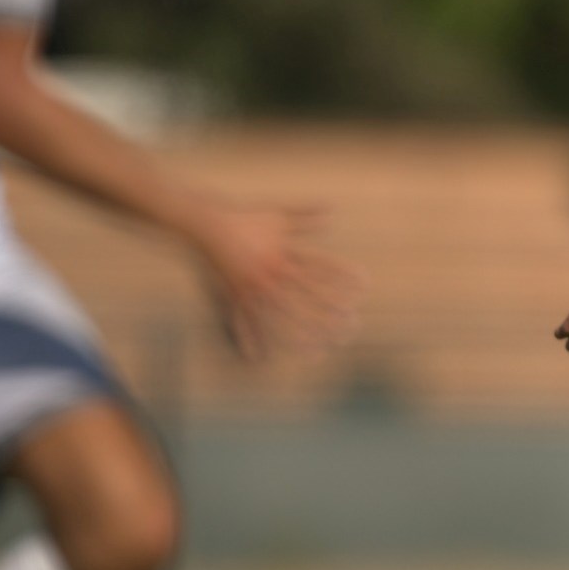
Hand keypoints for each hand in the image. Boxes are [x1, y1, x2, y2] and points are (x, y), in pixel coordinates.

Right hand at [191, 205, 363, 360]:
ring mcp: (253, 286)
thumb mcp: (276, 215)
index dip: (342, 276)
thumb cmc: (243, 218)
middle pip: (307, 298)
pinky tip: (260, 359)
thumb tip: (331, 210)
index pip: (320, 267)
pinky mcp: (234, 295)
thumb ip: (304, 216)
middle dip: (330, 314)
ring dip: (301, 336)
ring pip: (281, 317)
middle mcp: (271, 273)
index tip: (364, 286)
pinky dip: (252, 340)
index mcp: (284, 254)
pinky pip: (245, 321)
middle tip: (352, 327)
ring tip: (319, 353)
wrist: (204, 222)